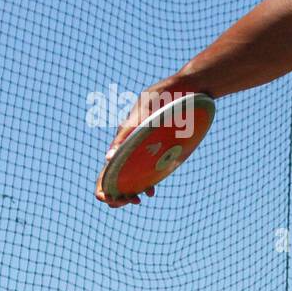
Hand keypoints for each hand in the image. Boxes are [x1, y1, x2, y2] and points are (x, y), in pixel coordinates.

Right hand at [93, 82, 180, 206]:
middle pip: (118, 172)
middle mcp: (132, 142)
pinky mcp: (159, 146)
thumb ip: (128, 131)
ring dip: (132, 188)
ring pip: (133, 172)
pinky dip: (147, 180)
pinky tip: (152, 191)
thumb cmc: (165, 95)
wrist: (188, 88)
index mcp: (125, 135)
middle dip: (119, 191)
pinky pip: (148, 167)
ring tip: (139, 199)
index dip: (103, 184)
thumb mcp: (146, 110)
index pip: (108, 163)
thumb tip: (108, 157)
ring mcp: (145, 145)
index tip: (107, 197)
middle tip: (131, 202)